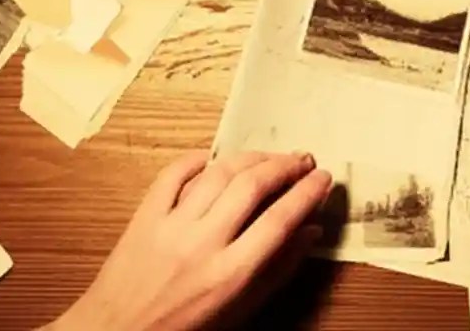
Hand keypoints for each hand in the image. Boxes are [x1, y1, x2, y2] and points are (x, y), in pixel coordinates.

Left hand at [47, 150, 332, 330]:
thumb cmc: (184, 328)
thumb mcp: (240, 310)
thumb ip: (278, 270)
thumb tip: (311, 232)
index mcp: (230, 274)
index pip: (280, 220)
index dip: (307, 193)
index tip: (324, 178)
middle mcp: (202, 244)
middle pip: (252, 187)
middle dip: (285, 166)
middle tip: (303, 160)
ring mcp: (170, 226)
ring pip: (218, 173)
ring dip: (251, 157)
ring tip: (271, 156)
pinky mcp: (145, 216)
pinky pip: (174, 173)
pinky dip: (199, 159)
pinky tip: (217, 159)